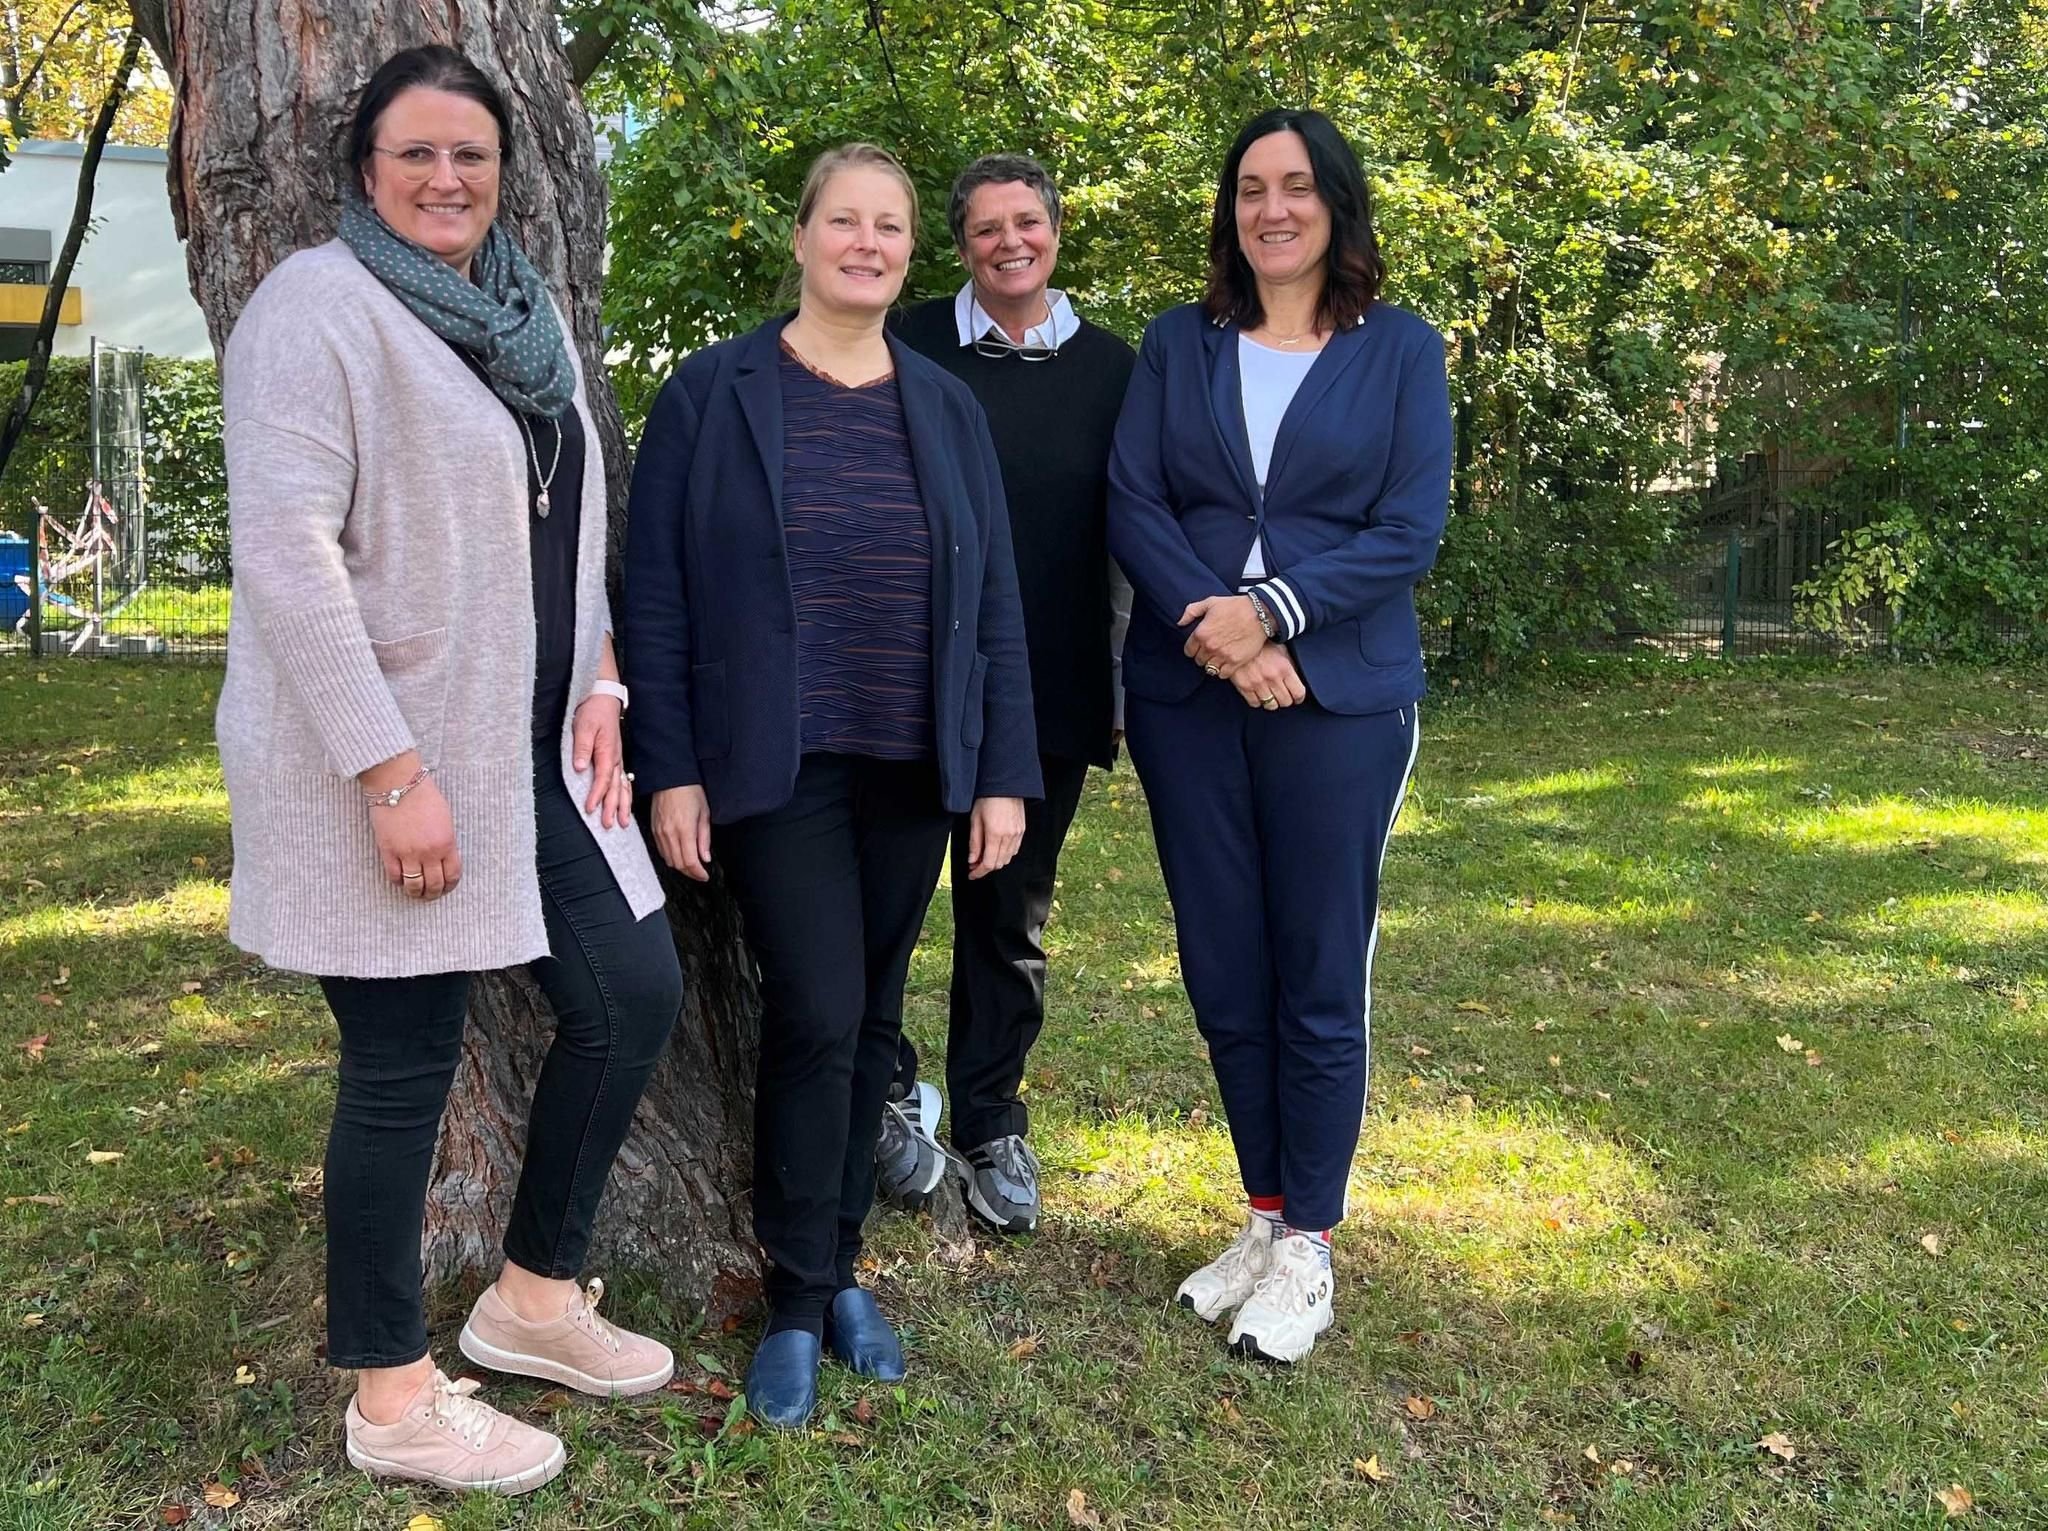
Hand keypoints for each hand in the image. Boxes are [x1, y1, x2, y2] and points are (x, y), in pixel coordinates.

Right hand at [361, 752, 461, 899]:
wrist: (398, 784)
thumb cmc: (424, 797)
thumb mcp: (445, 819)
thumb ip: (446, 841)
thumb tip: (444, 858)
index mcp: (446, 843)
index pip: (452, 874)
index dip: (450, 885)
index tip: (447, 888)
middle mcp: (428, 852)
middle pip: (434, 884)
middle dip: (433, 893)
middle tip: (430, 895)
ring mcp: (407, 853)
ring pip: (414, 885)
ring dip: (416, 893)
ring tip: (415, 893)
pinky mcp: (388, 851)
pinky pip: (394, 876)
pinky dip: (398, 882)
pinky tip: (400, 880)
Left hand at [571, 692, 631, 828]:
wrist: (604, 699)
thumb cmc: (593, 711)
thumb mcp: (583, 726)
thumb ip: (581, 747)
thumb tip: (580, 767)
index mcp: (607, 751)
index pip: (603, 778)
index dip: (597, 794)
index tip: (591, 808)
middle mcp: (616, 758)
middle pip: (615, 787)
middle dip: (612, 807)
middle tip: (608, 825)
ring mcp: (619, 759)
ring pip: (623, 787)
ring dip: (623, 805)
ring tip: (622, 822)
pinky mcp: (617, 759)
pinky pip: (624, 781)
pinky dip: (625, 795)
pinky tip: (625, 806)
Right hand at [651, 785, 712, 880]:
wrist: (670, 778)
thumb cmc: (689, 791)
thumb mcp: (704, 814)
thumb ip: (704, 838)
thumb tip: (705, 857)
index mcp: (684, 830)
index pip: (690, 861)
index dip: (698, 873)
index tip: (704, 876)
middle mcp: (669, 833)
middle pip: (678, 864)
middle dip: (690, 872)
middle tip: (699, 873)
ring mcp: (659, 832)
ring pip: (668, 859)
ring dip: (680, 866)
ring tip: (691, 865)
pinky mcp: (653, 829)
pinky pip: (660, 850)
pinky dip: (670, 857)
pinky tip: (679, 854)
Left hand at [966, 796, 1024, 878]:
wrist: (1005, 784)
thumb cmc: (988, 798)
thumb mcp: (975, 820)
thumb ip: (974, 842)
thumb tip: (972, 860)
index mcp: (996, 835)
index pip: (989, 863)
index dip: (979, 872)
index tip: (971, 874)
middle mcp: (1009, 837)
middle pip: (999, 864)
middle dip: (985, 867)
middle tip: (974, 864)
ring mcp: (1018, 834)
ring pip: (1007, 858)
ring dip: (995, 861)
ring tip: (984, 856)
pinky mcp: (1022, 830)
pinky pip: (1014, 849)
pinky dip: (1005, 854)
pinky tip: (996, 849)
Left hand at [1180, 594, 1267, 677]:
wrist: (1259, 613)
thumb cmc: (1234, 606)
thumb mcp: (1210, 602)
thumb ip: (1192, 611)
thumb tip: (1180, 622)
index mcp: (1201, 633)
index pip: (1188, 651)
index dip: (1193, 649)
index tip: (1199, 647)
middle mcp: (1210, 646)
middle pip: (1199, 660)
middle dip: (1202, 656)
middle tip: (1210, 651)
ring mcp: (1222, 656)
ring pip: (1209, 669)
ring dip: (1212, 664)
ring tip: (1218, 658)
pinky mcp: (1235, 662)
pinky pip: (1222, 674)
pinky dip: (1223, 670)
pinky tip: (1226, 663)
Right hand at [1230, 643, 1307, 711]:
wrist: (1238, 640)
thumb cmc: (1260, 644)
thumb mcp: (1280, 649)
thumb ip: (1289, 665)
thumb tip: (1296, 679)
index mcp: (1284, 668)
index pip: (1298, 693)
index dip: (1299, 697)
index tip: (1297, 697)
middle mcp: (1272, 677)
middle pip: (1286, 702)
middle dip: (1286, 699)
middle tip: (1284, 695)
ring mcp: (1258, 683)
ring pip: (1271, 705)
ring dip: (1272, 702)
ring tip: (1271, 695)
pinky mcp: (1244, 687)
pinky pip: (1255, 703)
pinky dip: (1258, 701)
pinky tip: (1258, 694)